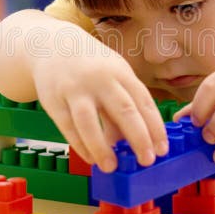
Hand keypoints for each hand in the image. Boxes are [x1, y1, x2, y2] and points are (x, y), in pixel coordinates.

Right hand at [32, 38, 167, 172]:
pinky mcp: (53, 101)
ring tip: (111, 167)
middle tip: (147, 161)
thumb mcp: (113, 77)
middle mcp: (99, 79)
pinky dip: (80, 146)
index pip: (143, 102)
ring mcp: (75, 90)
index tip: (162, 150)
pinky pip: (68, 127)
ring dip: (102, 147)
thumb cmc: (92, 66)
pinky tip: (91, 159)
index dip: (155, 127)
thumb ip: (124, 106)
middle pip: (123, 110)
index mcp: (120, 72)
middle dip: (138, 137)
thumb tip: (133, 143)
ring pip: (89, 121)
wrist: (52, 46)